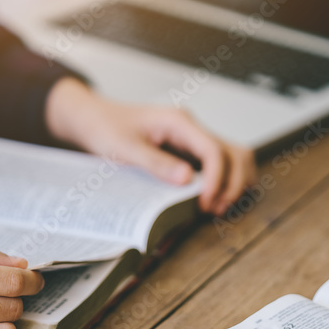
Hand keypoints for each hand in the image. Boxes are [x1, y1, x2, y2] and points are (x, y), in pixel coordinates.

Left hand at [45, 77, 255, 214]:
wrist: (94, 119)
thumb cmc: (105, 129)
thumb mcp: (124, 148)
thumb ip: (156, 163)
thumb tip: (187, 180)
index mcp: (179, 122)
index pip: (214, 150)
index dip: (216, 180)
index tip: (204, 204)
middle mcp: (192, 128)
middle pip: (235, 153)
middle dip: (233, 183)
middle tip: (214, 209)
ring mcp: (193, 139)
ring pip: (234, 157)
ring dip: (234, 182)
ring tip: (216, 207)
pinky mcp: (190, 150)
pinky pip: (220, 164)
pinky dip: (224, 181)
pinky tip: (211, 199)